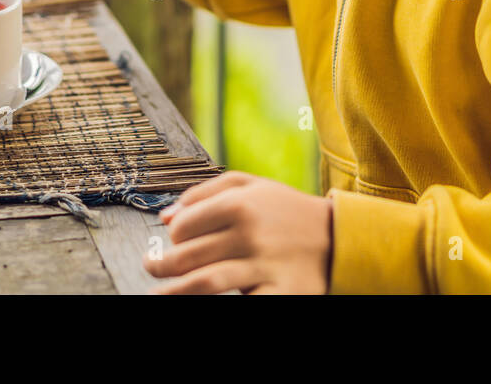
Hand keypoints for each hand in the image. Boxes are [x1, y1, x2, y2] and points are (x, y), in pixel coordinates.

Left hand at [143, 171, 332, 293]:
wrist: (339, 237)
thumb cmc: (288, 211)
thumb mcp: (253, 186)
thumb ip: (206, 192)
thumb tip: (166, 216)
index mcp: (240, 204)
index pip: (185, 226)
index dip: (172, 238)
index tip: (173, 244)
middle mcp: (250, 233)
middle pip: (188, 256)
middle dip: (161, 267)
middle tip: (151, 269)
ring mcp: (264, 266)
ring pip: (204, 283)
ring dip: (174, 292)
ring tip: (158, 295)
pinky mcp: (279, 293)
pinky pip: (241, 304)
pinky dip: (218, 306)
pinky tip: (197, 306)